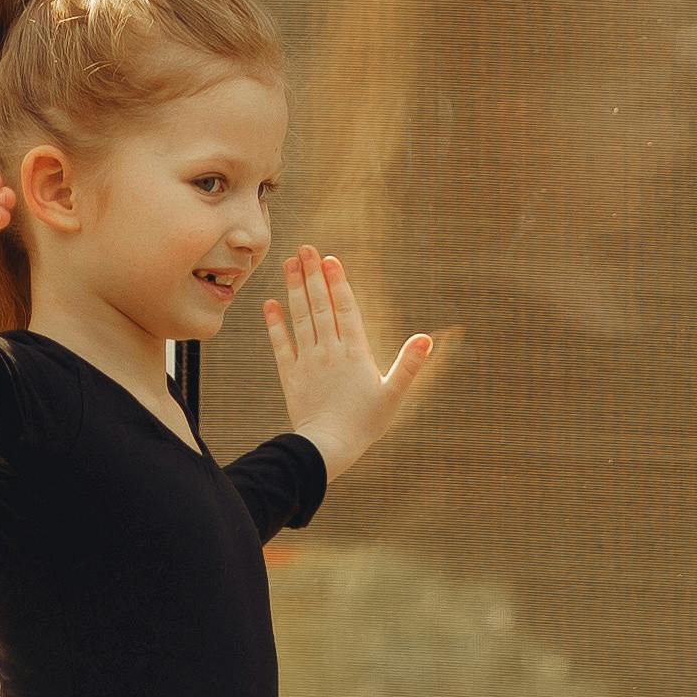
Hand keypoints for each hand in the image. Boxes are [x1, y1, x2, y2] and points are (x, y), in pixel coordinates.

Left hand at [262, 247, 439, 481]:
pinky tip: (269, 304)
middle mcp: (329, 350)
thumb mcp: (392, 395)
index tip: (329, 259)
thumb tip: (427, 339)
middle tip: (305, 248)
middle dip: (313, 275)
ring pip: (300, 318)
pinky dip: (275, 324)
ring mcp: (308, 361)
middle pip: (320, 305)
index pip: (345, 309)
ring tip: (288, 263)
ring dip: (294, 289)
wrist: (328, 448)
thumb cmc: (364, 423)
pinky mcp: (291, 375)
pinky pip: (281, 344)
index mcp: (354, 351)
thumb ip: (409, 365)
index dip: (337, 282)